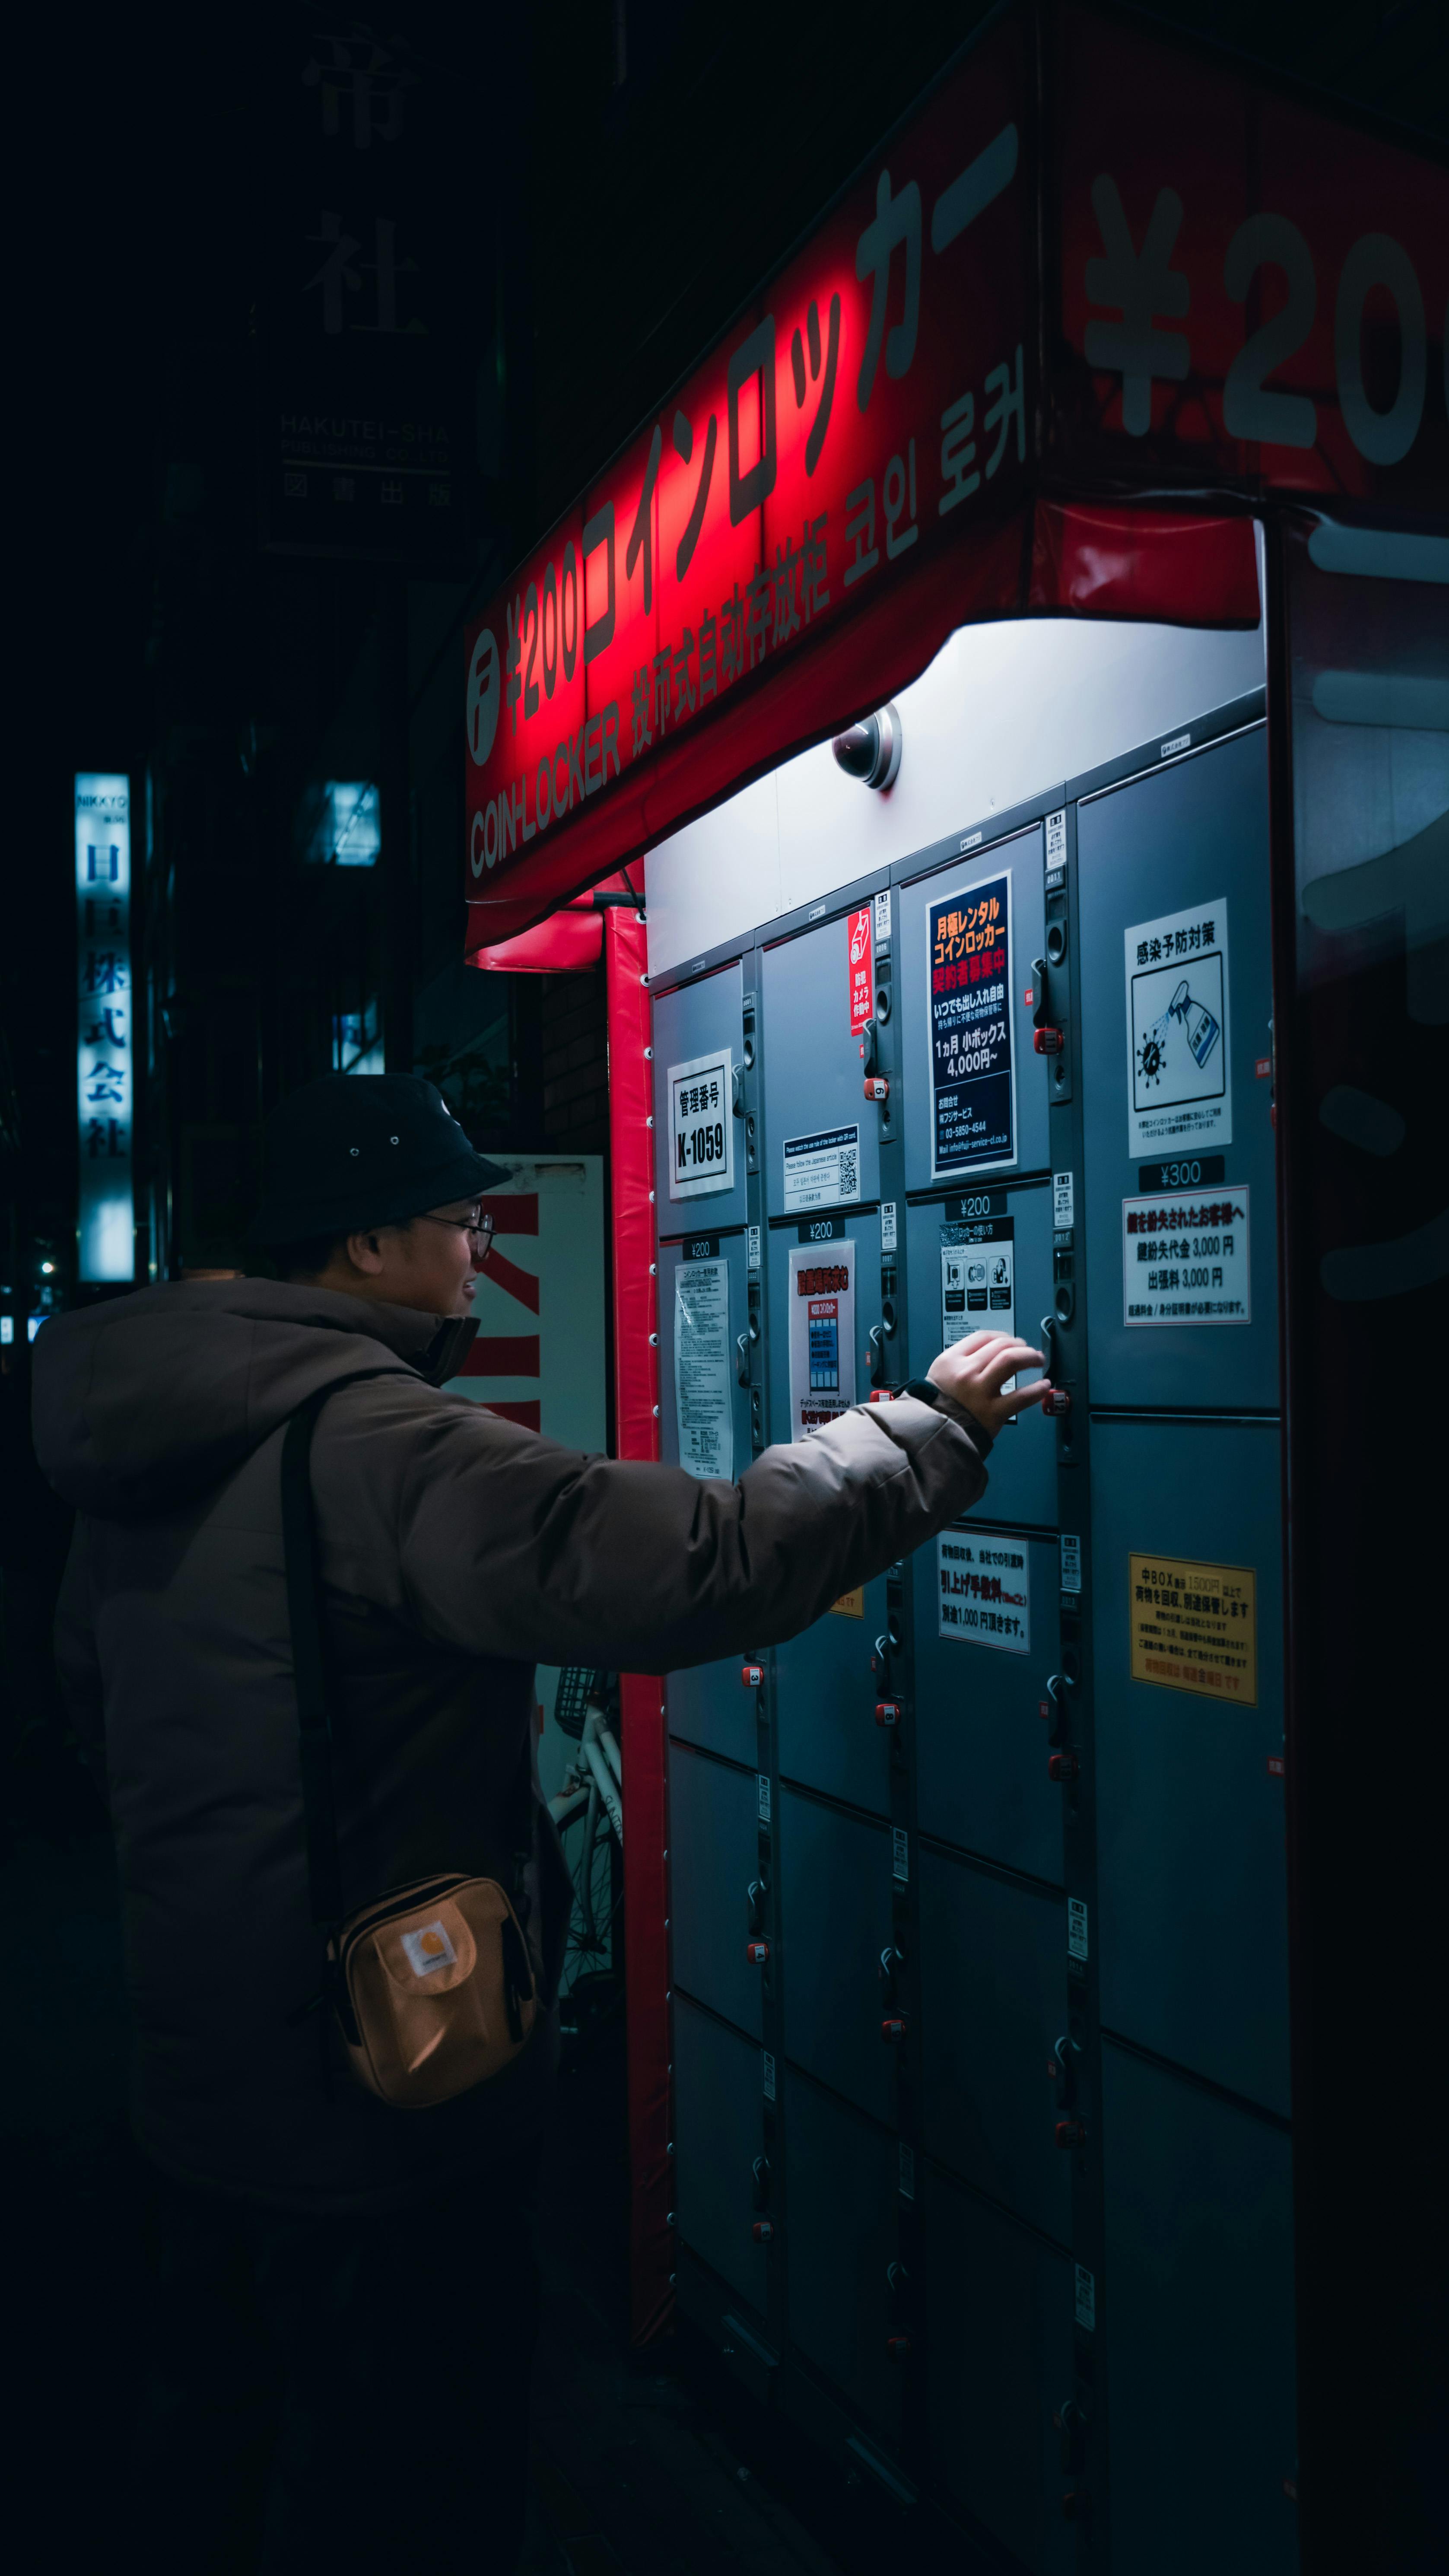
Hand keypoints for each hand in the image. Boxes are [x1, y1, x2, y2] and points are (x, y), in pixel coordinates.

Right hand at [927, 1329, 1049, 1441]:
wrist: (935, 1435)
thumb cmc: (940, 1406)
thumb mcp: (942, 1375)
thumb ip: (963, 1360)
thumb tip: (995, 1351)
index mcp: (951, 1361)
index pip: (983, 1337)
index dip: (1003, 1336)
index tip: (1012, 1342)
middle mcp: (965, 1372)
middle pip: (1000, 1345)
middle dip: (1020, 1345)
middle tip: (1029, 1352)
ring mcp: (980, 1392)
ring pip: (1010, 1360)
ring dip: (1029, 1357)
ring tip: (1037, 1360)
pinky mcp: (993, 1412)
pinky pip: (1021, 1396)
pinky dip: (1037, 1389)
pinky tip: (1044, 1385)